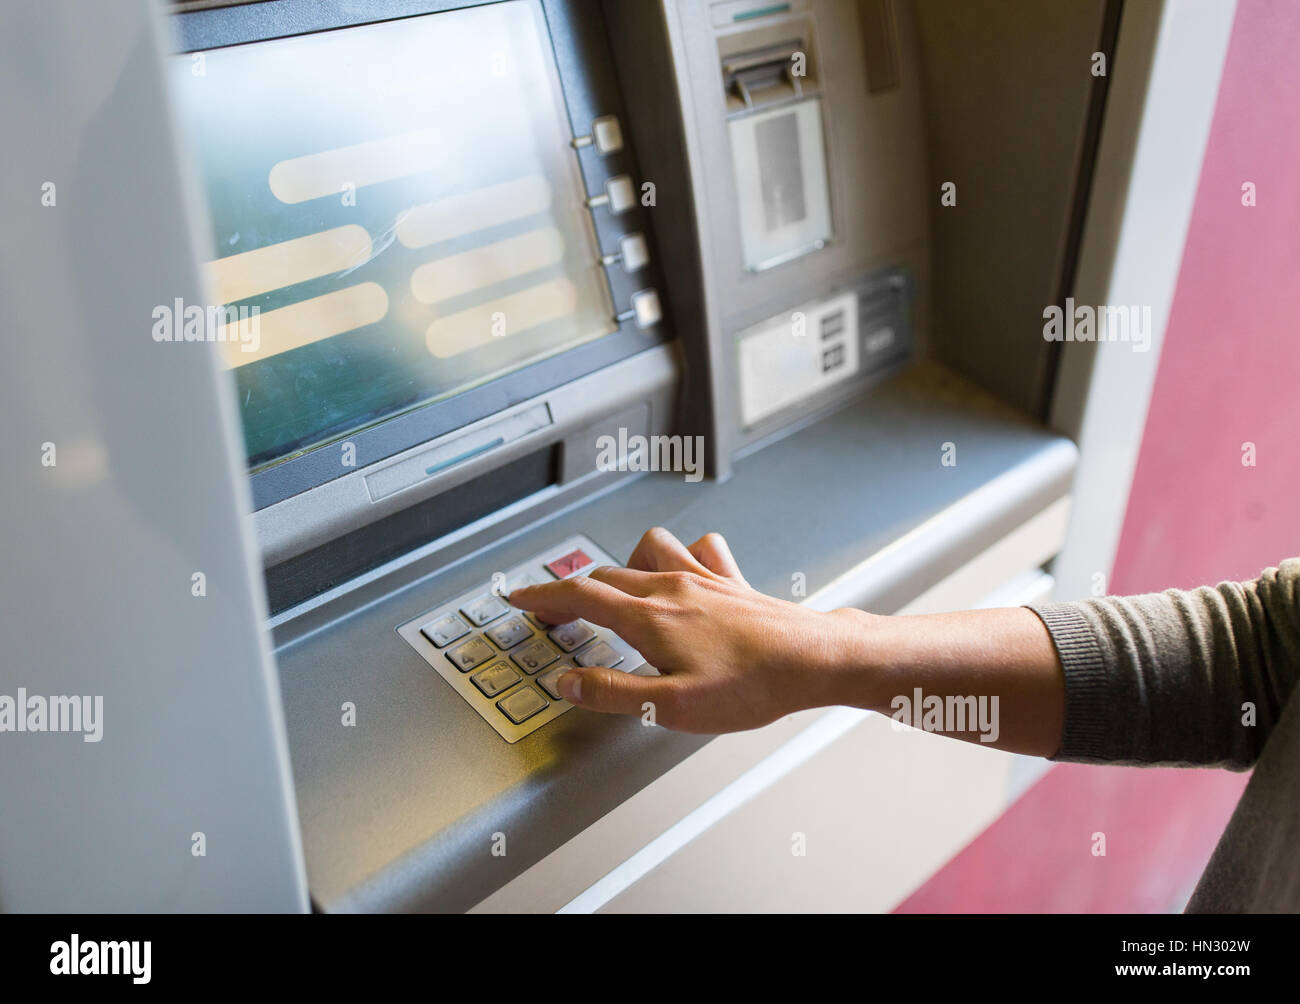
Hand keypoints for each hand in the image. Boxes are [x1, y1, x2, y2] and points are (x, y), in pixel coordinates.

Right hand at [508, 527, 857, 732]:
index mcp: (649, 617)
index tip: (520, 600)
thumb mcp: (670, 707)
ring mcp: (703, 579)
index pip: (578, 597)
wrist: (813, 660)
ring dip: (623, 566)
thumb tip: (568, 683)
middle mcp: (671, 588)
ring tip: (617, 592)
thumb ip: (612, 693)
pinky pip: (699, 549)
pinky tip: (683, 572)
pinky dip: (682, 554)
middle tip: (556, 612)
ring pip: (647, 550)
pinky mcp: (731, 581)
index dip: (542, 597)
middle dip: (572, 590)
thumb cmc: (752, 684)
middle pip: (604, 575)